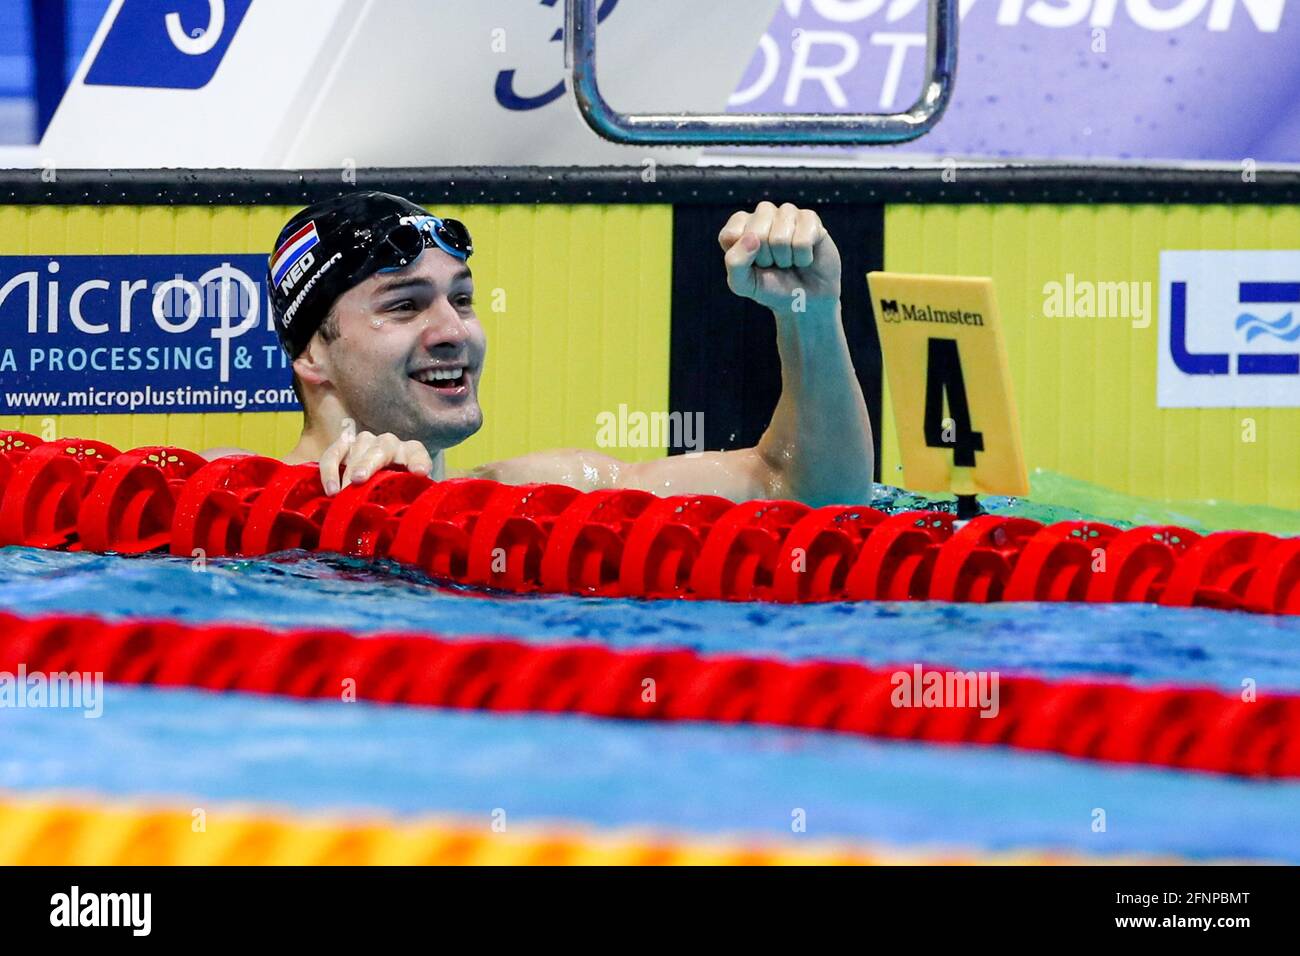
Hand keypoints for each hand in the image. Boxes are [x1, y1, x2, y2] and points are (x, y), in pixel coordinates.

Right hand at [318, 429, 432, 494]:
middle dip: (369, 463)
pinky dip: (329, 471)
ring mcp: (365, 442)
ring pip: (356, 450)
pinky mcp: (344, 445)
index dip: (418, 462)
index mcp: (411, 453)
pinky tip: (330, 490)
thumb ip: (409, 500)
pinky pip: (333, 453)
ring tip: (341, 492)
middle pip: (381, 449)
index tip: (419, 473)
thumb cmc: (397, 490)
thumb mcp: (408, 494)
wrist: (379, 480)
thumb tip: (404, 518)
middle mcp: (389, 443)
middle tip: (359, 480)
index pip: (417, 454)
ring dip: (347, 471)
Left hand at [718, 201, 840, 314]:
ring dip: (785, 259)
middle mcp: (762, 214)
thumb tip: (751, 237)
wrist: (808, 297)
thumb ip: (735, 263)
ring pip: (780, 238)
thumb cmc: (772, 287)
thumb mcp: (743, 284)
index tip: (752, 265)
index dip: (742, 258)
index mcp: (739, 226)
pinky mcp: (810, 217)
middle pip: (756, 234)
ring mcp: (786, 213)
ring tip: (788, 260)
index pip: (730, 234)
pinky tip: (804, 257)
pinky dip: (803, 258)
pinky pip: (803, 240)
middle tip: (773, 264)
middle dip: (766, 259)